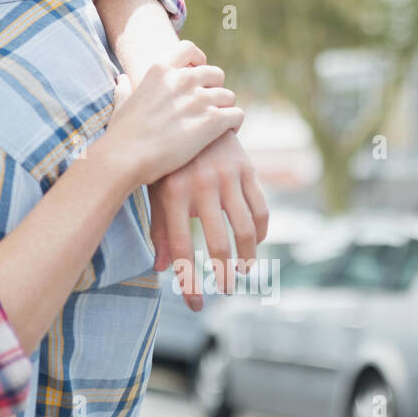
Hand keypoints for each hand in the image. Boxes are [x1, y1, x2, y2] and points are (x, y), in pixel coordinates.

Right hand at [106, 40, 243, 185]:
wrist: (125, 157)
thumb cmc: (121, 135)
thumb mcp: (121, 104)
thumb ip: (124, 89)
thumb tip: (123, 79)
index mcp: (160, 70)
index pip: (189, 49)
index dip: (198, 61)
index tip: (198, 76)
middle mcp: (182, 79)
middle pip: (215, 74)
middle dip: (214, 89)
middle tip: (208, 109)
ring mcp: (199, 99)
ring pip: (228, 96)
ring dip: (224, 109)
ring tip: (217, 126)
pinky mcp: (212, 120)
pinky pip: (237, 114)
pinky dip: (234, 124)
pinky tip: (225, 135)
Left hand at [149, 129, 269, 310]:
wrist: (188, 111)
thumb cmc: (167, 161)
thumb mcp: (156, 190)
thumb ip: (161, 229)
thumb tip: (162, 269)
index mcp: (172, 193)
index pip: (182, 248)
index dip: (189, 282)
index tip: (196, 305)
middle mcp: (201, 185)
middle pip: (218, 244)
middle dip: (222, 274)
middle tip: (224, 289)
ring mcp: (226, 176)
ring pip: (245, 229)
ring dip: (246, 257)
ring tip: (240, 273)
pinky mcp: (246, 168)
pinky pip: (260, 208)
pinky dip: (260, 231)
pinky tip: (254, 244)